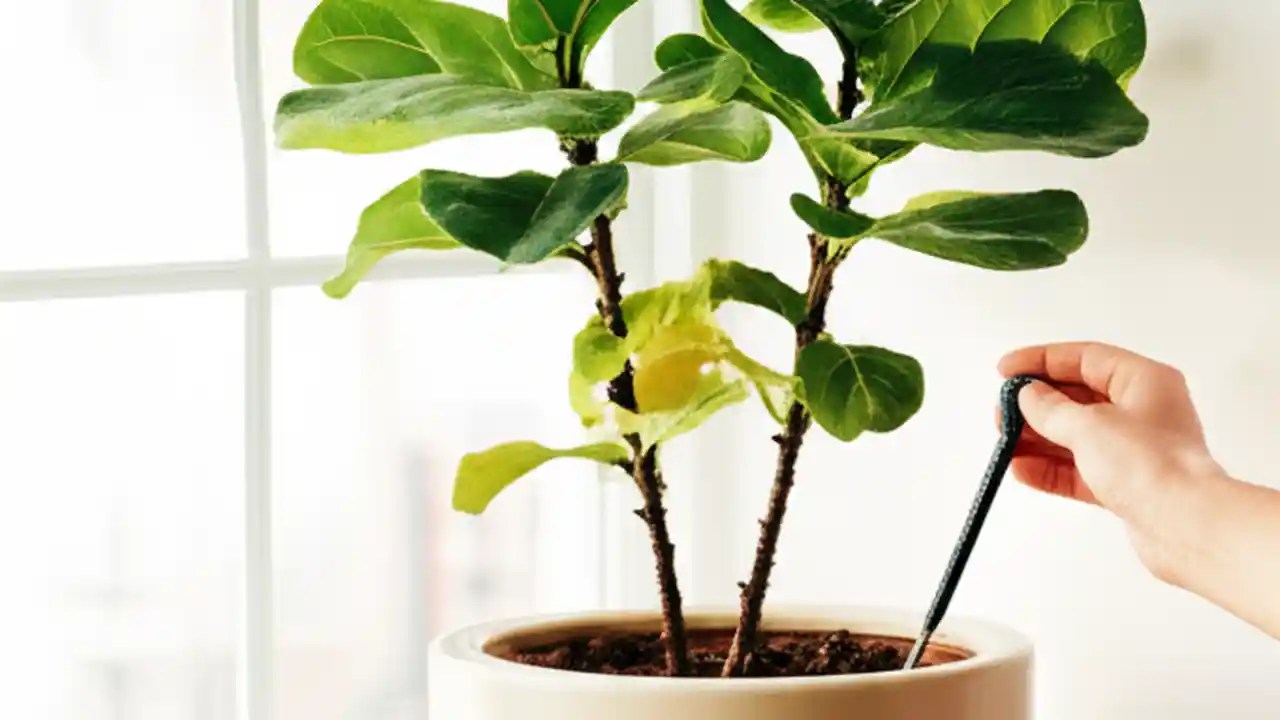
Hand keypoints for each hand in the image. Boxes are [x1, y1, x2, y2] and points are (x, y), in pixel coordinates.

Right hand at [997, 342, 1223, 583]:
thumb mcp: (1089, 425)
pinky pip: (1079, 469)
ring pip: (1075, 435)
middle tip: (1003, 412)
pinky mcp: (1127, 484)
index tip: (1008, 370)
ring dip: (1038, 439)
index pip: (1084, 358)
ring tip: (1006, 443)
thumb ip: (1050, 408)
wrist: (1185, 526)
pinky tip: (1023, 470)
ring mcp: (1134, 449)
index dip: (1041, 361)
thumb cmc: (1154, 467)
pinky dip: (1050, 469)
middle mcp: (1143, 411)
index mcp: (1145, 382)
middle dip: (1035, 406)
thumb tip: (1030, 397)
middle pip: (1077, 397)